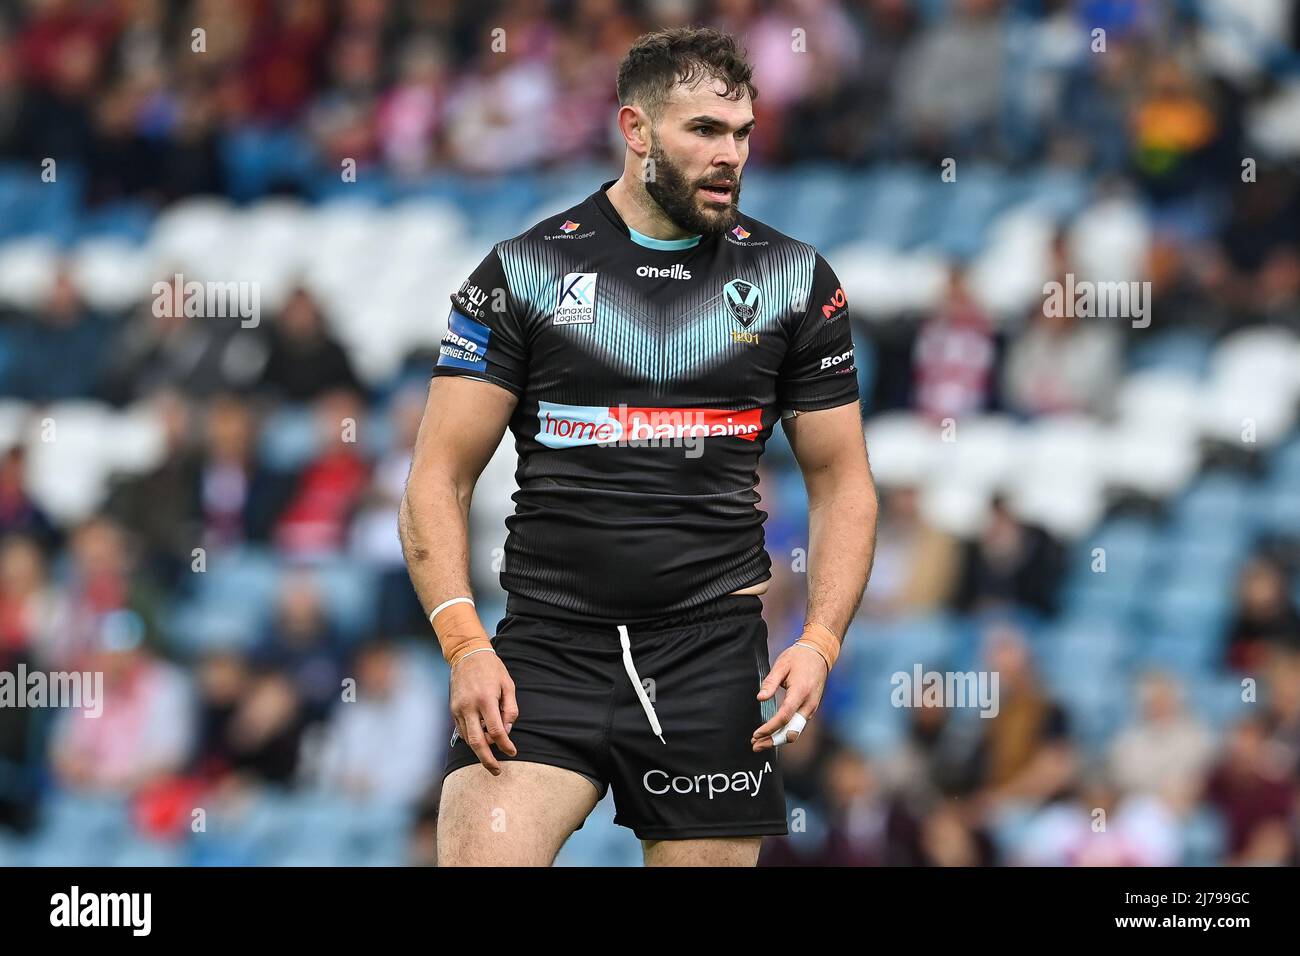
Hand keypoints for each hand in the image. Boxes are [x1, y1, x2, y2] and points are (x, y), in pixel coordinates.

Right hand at [449, 651, 518, 774]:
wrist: (467, 655)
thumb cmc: (492, 670)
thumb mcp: (508, 685)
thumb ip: (510, 709)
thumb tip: (507, 731)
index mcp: (486, 700)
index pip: (497, 731)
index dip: (506, 745)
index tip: (512, 752)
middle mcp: (469, 706)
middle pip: (478, 742)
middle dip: (488, 760)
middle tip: (497, 771)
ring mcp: (458, 709)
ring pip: (468, 739)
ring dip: (480, 750)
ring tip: (492, 754)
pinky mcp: (453, 710)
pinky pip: (462, 731)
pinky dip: (472, 739)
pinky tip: (482, 740)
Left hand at [751, 644, 826, 751]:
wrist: (819, 655)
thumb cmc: (798, 658)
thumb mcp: (781, 665)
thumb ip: (770, 682)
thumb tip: (760, 698)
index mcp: (800, 692)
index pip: (784, 716)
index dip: (769, 728)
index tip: (756, 734)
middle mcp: (808, 704)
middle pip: (791, 731)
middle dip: (773, 741)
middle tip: (755, 746)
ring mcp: (811, 708)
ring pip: (795, 731)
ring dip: (778, 739)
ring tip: (760, 743)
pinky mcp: (810, 709)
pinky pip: (797, 726)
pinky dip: (784, 733)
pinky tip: (772, 735)